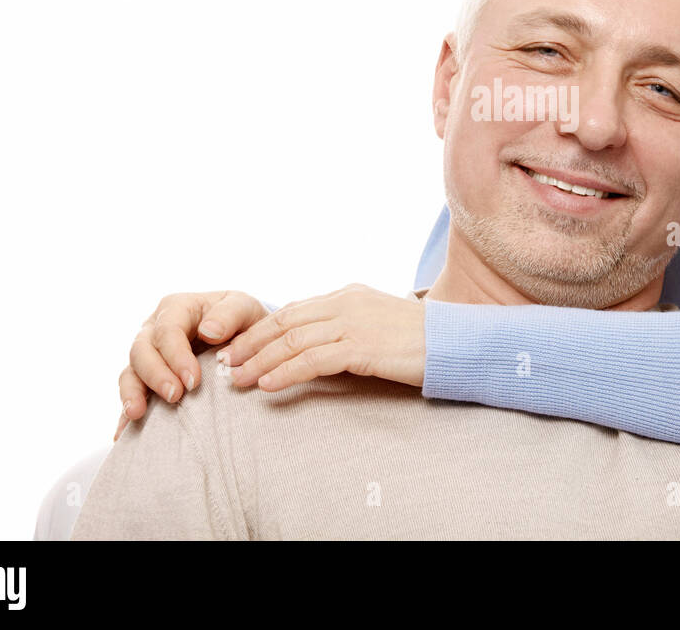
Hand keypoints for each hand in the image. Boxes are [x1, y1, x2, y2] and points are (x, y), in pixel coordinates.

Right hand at [115, 290, 267, 439]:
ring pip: (130, 371)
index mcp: (178, 308)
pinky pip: (131, 395)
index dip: (176, 355)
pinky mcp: (147, 380)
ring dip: (132, 393)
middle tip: (175, 396)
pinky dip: (125, 414)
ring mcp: (149, 355)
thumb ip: (231, 314)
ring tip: (137, 414)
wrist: (247, 339)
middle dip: (156, 374)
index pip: (168, 329)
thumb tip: (209, 331)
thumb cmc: (244, 321)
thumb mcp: (245, 308)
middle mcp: (156, 330)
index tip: (193, 380)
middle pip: (142, 350)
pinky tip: (124, 434)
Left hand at [225, 284, 424, 391]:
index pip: (293, 310)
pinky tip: (268, 385)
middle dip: (250, 343)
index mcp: (347, 295)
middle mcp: (345, 303)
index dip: (261, 329)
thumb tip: (320, 345)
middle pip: (284, 322)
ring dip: (259, 361)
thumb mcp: (379, 323)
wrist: (456, 343)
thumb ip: (350, 325)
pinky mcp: (362, 347)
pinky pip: (313, 360)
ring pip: (292, 340)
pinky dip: (285, 372)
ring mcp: (353, 323)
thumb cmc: (420, 339)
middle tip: (224, 363)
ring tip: (236, 380)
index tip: (238, 347)